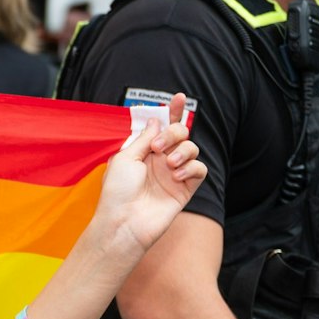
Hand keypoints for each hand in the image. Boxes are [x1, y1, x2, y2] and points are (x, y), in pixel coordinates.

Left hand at [94, 94, 206, 250]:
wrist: (124, 221)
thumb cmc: (118, 192)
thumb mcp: (125, 157)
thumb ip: (145, 138)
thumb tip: (157, 120)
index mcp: (144, 151)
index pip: (162, 127)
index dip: (171, 112)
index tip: (178, 97)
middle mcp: (161, 160)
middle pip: (181, 133)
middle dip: (174, 132)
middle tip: (158, 147)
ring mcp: (174, 173)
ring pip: (192, 148)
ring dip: (183, 151)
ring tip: (169, 164)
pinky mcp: (185, 188)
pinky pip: (200, 169)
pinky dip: (192, 167)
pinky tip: (177, 175)